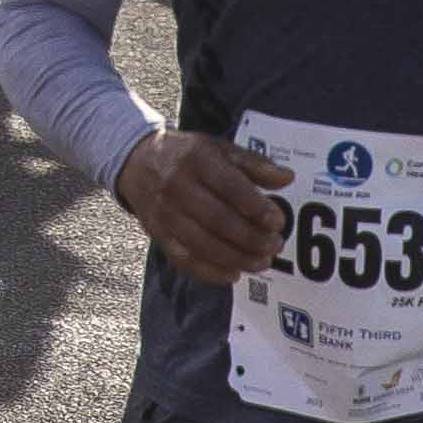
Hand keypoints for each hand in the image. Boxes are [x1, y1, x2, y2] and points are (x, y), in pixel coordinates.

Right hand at [111, 131, 294, 287]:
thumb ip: (254, 163)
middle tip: (275, 245)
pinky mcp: (158, 233)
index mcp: (195, 158)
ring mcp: (164, 212)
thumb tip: (287, 178)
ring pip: (204, 244)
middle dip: (252, 238)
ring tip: (262, 262)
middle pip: (218, 219)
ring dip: (238, 258)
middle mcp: (176, 185)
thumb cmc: (187, 155)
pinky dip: (211, 272)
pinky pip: (185, 260)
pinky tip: (234, 273)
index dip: (256, 207)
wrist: (136, 162)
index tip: (277, 221)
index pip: (230, 186)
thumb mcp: (219, 148)